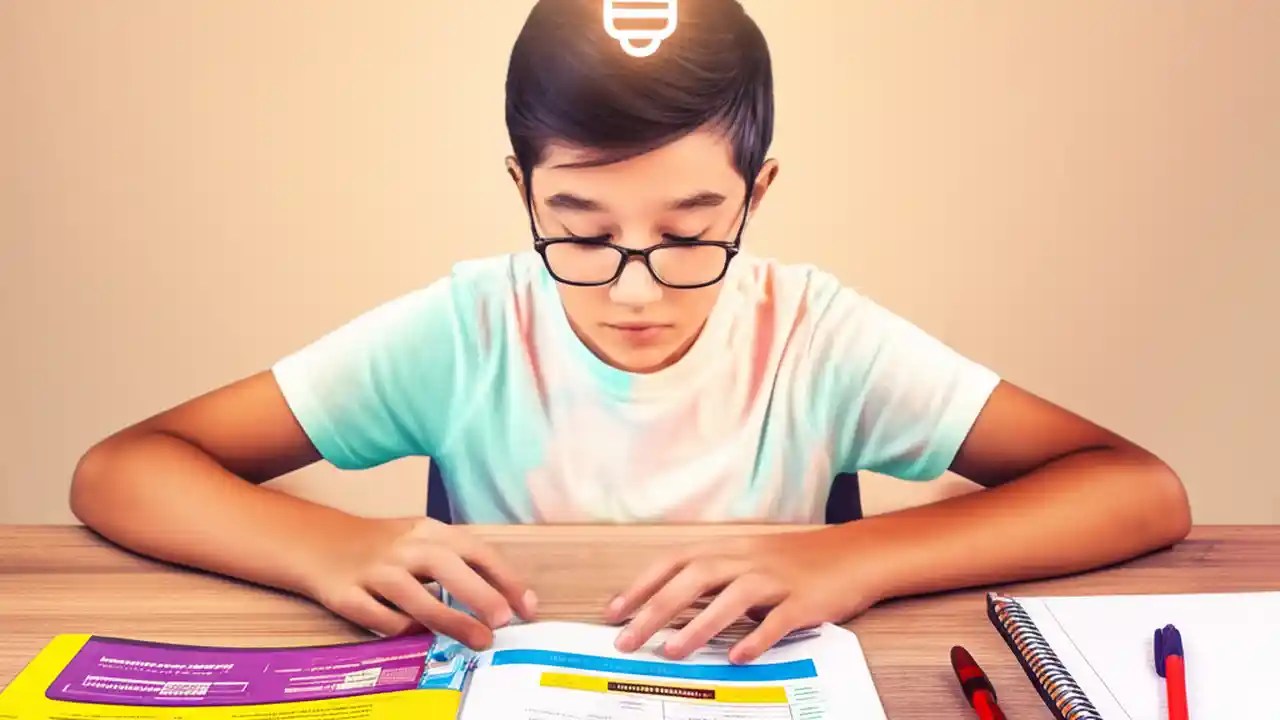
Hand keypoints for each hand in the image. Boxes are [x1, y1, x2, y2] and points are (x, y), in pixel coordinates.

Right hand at [306, 517, 536, 649]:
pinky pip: (379, 618)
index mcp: (428, 530)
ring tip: (479, 641)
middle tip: (504, 621)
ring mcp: (373, 570)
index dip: (506, 578)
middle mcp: (403, 547)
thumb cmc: (381, 546)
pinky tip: (419, 636)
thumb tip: (502, 599)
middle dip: (480, 593)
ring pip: (414, 595)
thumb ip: (455, 564)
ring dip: (450, 619)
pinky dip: (402, 629)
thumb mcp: (420, 541)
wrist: (315, 542)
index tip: (528, 606)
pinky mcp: (345, 594)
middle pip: (446, 567)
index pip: (476, 550)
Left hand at [604, 528, 879, 663]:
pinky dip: (758, 637)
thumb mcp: (748, 561)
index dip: (642, 585)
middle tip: (627, 640)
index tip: (613, 612)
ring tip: (671, 651)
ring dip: (699, 624)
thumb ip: (713, 580)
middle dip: (656, 609)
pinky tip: (739, 657)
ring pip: (732, 597)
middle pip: (694, 578)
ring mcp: (777, 579)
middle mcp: (747, 560)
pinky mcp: (805, 600)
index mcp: (729, 550)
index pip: (674, 562)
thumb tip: (668, 607)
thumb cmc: (796, 562)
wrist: (856, 554)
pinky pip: (779, 620)